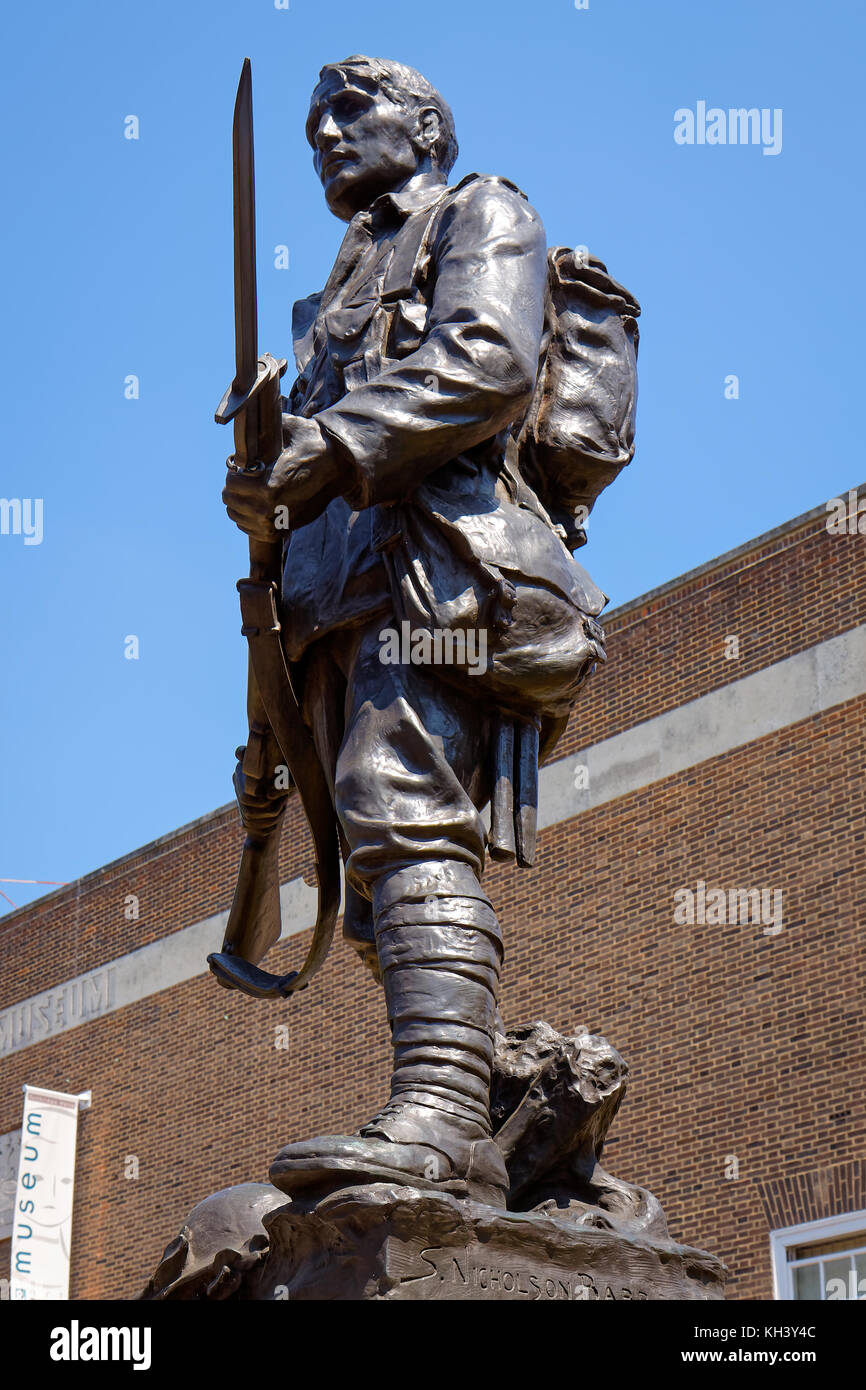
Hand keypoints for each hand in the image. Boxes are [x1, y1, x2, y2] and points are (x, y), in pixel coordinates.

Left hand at [222, 416, 342, 538]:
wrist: (336, 469)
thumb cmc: (311, 445)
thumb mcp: (286, 427)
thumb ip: (262, 426)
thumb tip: (243, 415)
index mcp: (269, 486)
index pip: (231, 483)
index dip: (235, 471)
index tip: (244, 465)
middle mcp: (269, 509)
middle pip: (230, 500)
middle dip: (236, 487)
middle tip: (248, 477)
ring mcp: (274, 523)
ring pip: (237, 516)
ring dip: (241, 503)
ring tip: (253, 490)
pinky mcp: (280, 532)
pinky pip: (250, 529)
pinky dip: (249, 518)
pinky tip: (258, 504)